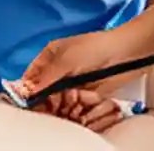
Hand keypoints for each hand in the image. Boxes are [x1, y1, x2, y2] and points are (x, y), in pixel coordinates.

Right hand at [11, 28, 136, 113]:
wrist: (125, 54)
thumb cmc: (94, 49)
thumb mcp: (65, 61)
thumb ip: (46, 78)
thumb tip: (29, 93)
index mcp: (50, 55)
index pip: (32, 75)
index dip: (28, 88)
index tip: (29, 101)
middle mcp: (58, 69)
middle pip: (43, 90)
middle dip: (47, 98)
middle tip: (53, 101)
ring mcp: (71, 81)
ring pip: (57, 99)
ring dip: (62, 102)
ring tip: (70, 98)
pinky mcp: (84, 92)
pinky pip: (72, 104)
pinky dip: (73, 105)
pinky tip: (78, 101)